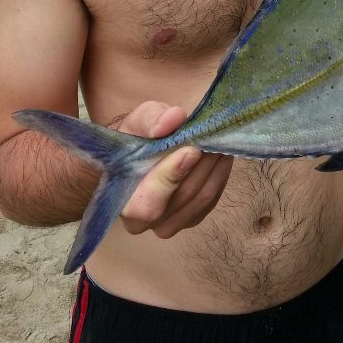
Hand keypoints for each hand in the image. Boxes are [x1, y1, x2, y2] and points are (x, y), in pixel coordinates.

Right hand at [116, 101, 232, 238]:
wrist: (142, 154)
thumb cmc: (135, 139)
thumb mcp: (138, 121)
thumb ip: (152, 119)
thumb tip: (174, 118)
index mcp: (122, 202)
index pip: (147, 204)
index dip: (170, 178)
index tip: (191, 150)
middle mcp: (143, 222)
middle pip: (182, 198)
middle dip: (202, 165)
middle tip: (213, 137)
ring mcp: (169, 224)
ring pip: (202, 198)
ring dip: (215, 168)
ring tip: (220, 141)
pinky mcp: (191, 218)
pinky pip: (212, 200)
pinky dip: (219, 175)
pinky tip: (221, 155)